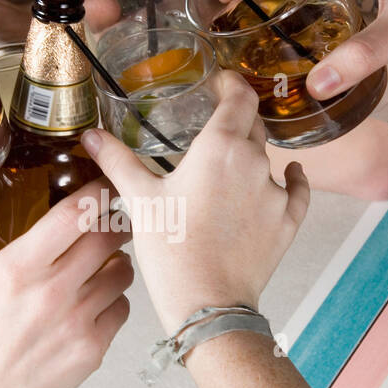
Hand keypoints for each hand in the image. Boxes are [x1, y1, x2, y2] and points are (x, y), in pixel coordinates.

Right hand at [0, 177, 133, 387]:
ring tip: (105, 264)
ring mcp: (75, 321)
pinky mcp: (93, 347)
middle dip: (117, 224)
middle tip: (115, 220)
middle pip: (107, 237)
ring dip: (119, 263)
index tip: (104, 185)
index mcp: (18, 267)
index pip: (74, 215)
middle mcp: (50, 292)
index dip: (97, 192)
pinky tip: (98, 301)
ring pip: (123, 272)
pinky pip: (124, 307)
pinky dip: (116, 300)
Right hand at [79, 72, 308, 333]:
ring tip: (228, 166)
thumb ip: (118, 160)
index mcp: (220, 147)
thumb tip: (91, 136)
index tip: (220, 83)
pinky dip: (292, 179)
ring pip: (268, 160)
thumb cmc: (172, 251)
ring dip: (251, 156)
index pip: (238, 97)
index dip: (231, 84)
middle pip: (252, 126)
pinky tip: (289, 175)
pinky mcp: (288, 221)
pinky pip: (296, 190)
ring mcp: (275, 193)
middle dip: (236, 120)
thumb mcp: (140, 200)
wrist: (207, 305)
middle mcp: (255, 162)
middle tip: (214, 125)